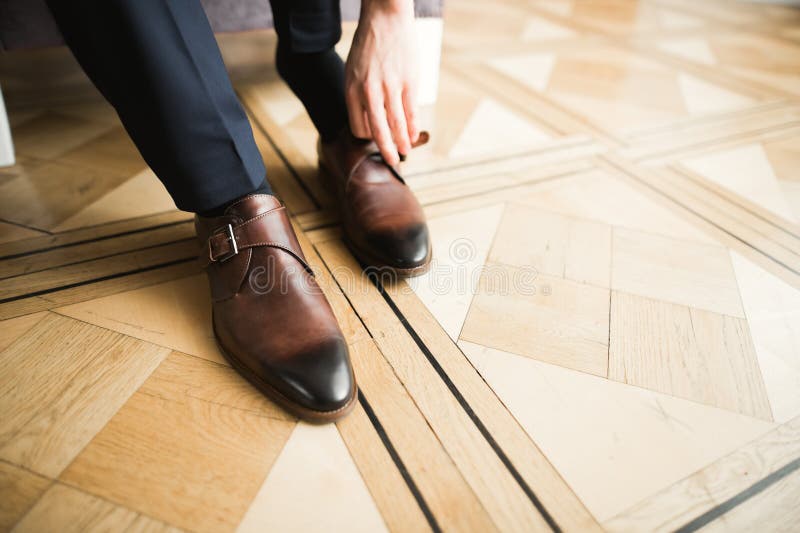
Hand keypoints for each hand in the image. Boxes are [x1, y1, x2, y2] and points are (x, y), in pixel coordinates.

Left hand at [345, 0, 418, 165]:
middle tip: (391, 161)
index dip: (367, 135)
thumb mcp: (354, 69)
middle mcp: (368, 91)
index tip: (375, 139)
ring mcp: (389, 87)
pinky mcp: (408, 81)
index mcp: (351, 89)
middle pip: (376, 131)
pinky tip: (414, 134)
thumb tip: (370, 117)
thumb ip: (359, 93)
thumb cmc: (370, 44)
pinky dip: (413, 126)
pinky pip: (411, 111)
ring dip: (402, 142)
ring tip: (406, 152)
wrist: (385, 17)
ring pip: (396, 124)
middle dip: (385, 150)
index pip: (357, 125)